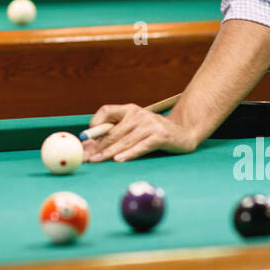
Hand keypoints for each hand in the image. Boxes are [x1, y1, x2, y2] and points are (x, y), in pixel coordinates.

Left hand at [82, 104, 200, 162]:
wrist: (183, 133)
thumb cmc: (154, 132)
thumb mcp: (136, 126)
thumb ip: (117, 131)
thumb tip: (91, 144)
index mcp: (130, 109)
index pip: (106, 111)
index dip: (94, 124)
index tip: (85, 138)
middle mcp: (139, 114)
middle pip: (113, 131)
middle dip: (97, 146)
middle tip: (85, 156)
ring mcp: (150, 124)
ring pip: (124, 141)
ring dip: (108, 152)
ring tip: (96, 160)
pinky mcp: (160, 136)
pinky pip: (141, 147)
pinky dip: (129, 154)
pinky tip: (118, 160)